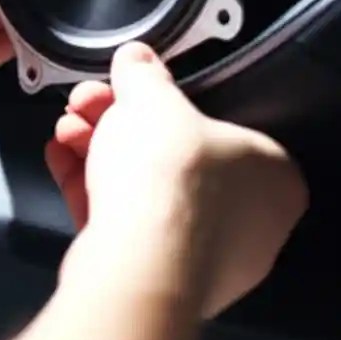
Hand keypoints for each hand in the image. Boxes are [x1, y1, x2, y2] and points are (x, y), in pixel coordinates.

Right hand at [45, 43, 307, 317]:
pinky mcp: (160, 280)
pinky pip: (127, 225)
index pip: (225, 129)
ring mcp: (206, 259)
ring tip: (69, 128)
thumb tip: (137, 58)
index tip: (134, 90)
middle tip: (92, 102)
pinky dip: (93, 191)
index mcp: (277, 178)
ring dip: (101, 152)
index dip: (171, 105)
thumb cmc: (172, 179)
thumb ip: (144, 75)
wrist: (139, 262)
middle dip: (122, 124)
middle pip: (176, 158)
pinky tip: (63, 160)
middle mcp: (251, 225)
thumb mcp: (154, 100)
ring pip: (147, 193)